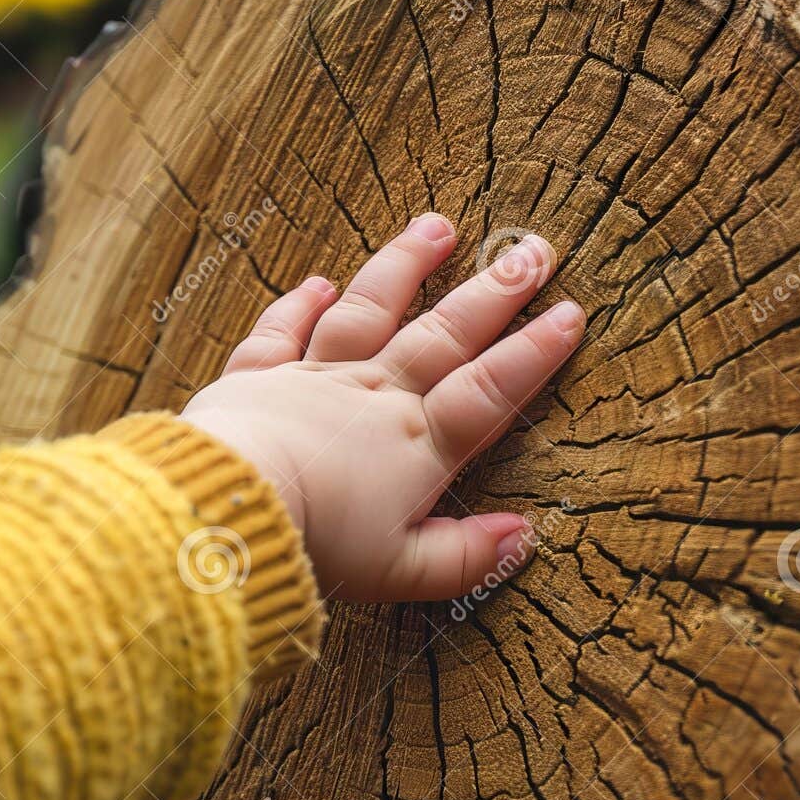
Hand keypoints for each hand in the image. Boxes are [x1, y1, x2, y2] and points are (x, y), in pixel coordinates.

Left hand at [180, 213, 582, 601]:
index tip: (572, 313)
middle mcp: (372, 397)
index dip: (534, 352)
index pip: (489, 391)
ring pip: (368, 310)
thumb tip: (522, 536)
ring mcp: (313, 379)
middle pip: (443, 335)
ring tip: (439, 227)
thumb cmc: (315, 548)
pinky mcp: (256, 377)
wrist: (227, 509)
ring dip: (406, 267)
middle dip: (495, 292)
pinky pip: (282, 331)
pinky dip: (299, 304)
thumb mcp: (402, 572)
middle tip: (535, 250)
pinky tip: (318, 281)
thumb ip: (464, 557)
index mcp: (415, 446)